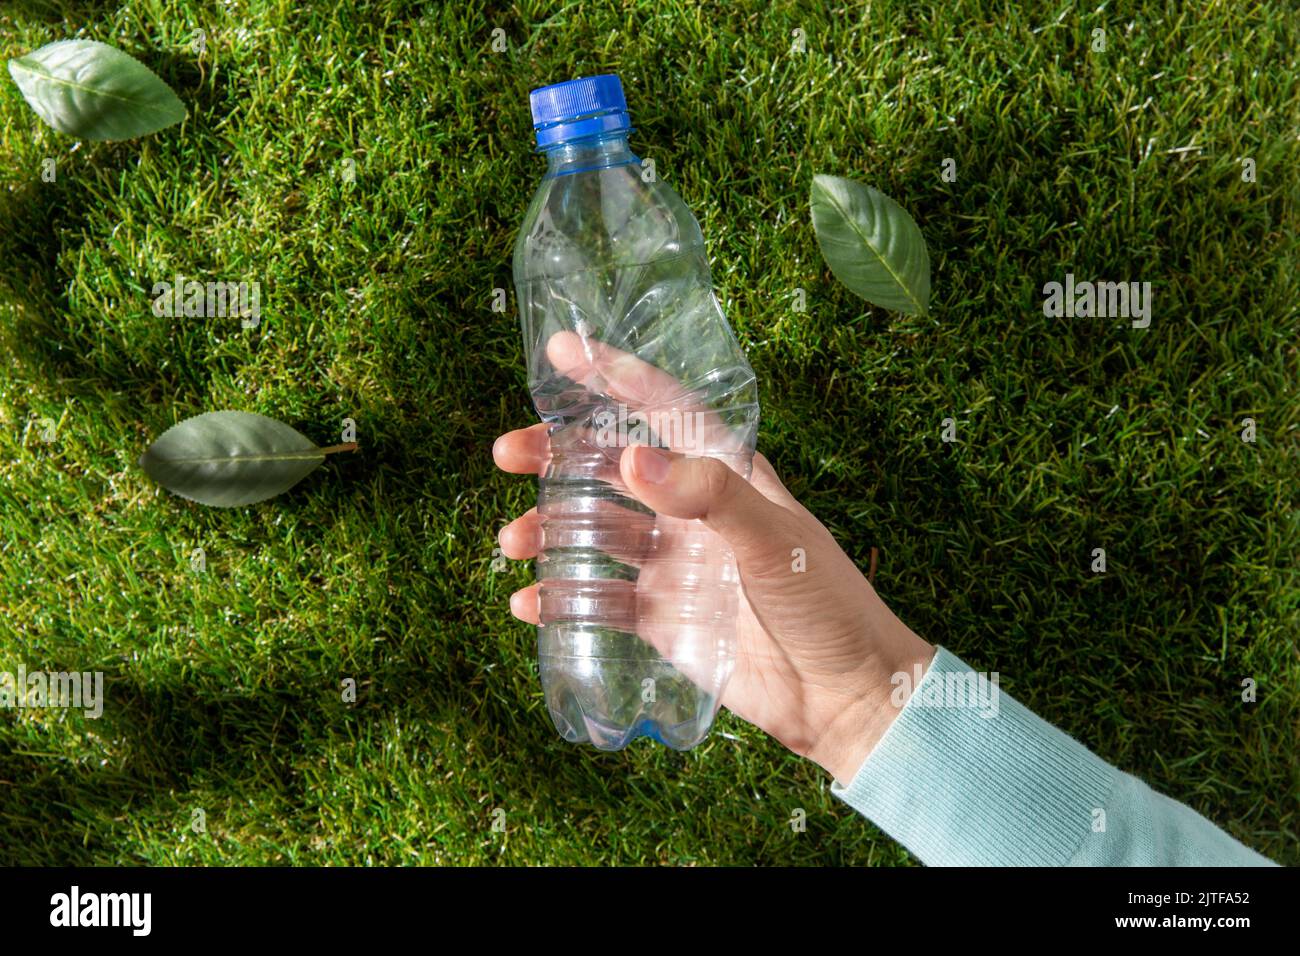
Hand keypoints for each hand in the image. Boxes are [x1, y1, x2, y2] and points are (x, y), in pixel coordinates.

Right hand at [494, 333, 934, 781]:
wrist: (843, 696)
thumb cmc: (826, 603)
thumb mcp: (773, 539)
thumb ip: (707, 496)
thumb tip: (631, 461)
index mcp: (727, 475)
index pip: (665, 411)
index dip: (617, 377)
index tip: (564, 351)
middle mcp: (692, 511)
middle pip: (613, 467)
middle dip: (557, 454)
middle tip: (507, 452)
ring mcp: (674, 565)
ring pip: (596, 532)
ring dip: (550, 528)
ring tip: (512, 541)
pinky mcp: (662, 618)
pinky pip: (599, 600)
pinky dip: (560, 598)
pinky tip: (530, 602)